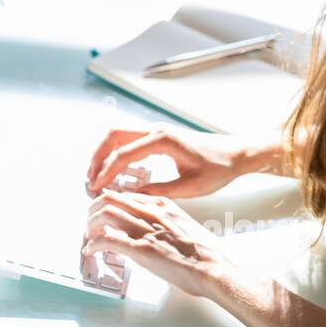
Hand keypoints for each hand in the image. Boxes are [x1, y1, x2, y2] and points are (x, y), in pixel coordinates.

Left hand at [82, 190, 228, 299]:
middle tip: (89, 224)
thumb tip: (153, 232)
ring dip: (90, 226)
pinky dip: (94, 244)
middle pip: (109, 198)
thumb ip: (166, 224)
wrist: (215, 269)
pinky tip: (91, 251)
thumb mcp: (185, 227)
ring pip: (104, 214)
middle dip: (92, 210)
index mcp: (162, 205)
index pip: (125, 195)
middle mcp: (151, 212)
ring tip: (88, 237)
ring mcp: (145, 229)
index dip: (107, 203)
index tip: (101, 212)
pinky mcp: (141, 249)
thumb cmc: (206, 254)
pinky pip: (107, 240)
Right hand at [84, 125, 248, 198]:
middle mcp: (156, 130)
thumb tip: (132, 196)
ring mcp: (156, 130)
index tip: (95, 187)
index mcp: (163, 140)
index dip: (106, 172)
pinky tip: (115, 169)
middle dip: (97, 157)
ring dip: (104, 152)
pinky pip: (128, 138)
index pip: (124, 154)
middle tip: (90, 179)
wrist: (236, 153)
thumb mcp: (190, 187)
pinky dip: (115, 151)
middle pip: (113, 135)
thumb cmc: (218, 168)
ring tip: (97, 174)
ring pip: (118, 133)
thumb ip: (159, 191)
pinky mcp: (158, 134)